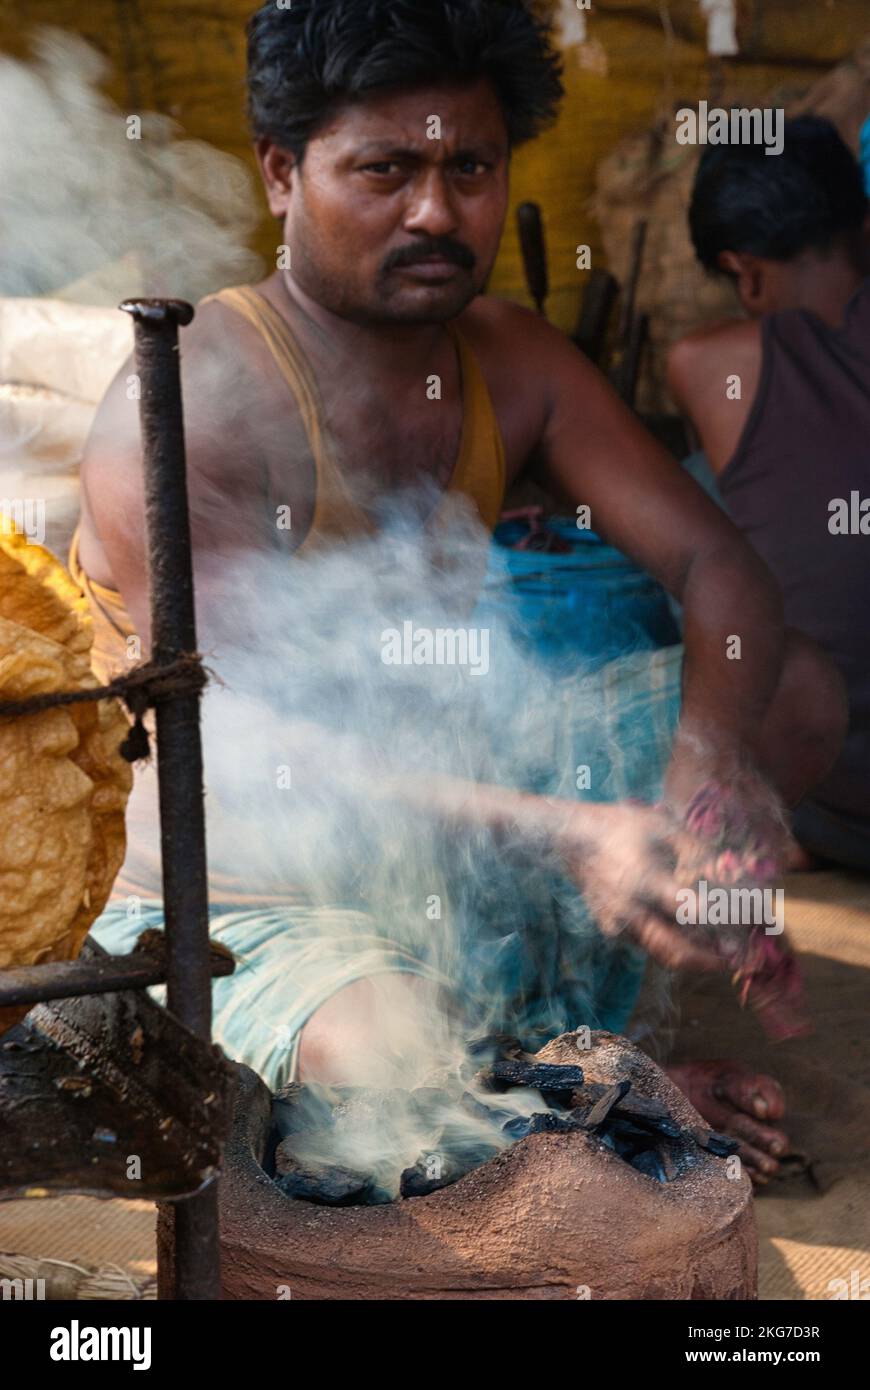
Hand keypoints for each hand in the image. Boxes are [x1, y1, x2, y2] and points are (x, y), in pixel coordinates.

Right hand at [552, 801, 725, 971]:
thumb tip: (734, 878)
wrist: (570, 839)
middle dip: (713, 962)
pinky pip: (649, 944)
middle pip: (677, 954)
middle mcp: (630, 911)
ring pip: (664, 954)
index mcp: (645, 881)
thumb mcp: (663, 827)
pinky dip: (675, 943)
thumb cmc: (620, 826)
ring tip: (724, 949)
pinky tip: (693, 934)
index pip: (695, 911)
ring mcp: (618, 925)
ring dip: (696, 957)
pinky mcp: (613, 930)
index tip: (755, 917)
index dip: (728, 918)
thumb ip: (699, 854)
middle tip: (741, 958)